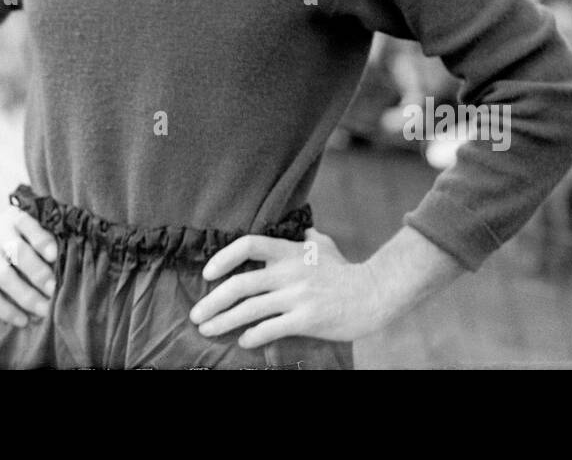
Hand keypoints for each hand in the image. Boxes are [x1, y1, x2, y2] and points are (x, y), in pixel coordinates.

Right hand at [0, 208, 59, 327]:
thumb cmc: (4, 232)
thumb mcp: (17, 223)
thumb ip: (38, 235)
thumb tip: (67, 261)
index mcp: (13, 218)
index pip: (27, 224)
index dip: (41, 240)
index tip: (55, 255)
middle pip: (17, 252)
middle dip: (38, 273)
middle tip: (55, 289)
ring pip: (4, 277)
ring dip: (26, 296)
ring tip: (44, 310)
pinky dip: (6, 310)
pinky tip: (23, 319)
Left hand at [188, 228, 375, 347]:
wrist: (374, 294)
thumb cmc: (347, 271)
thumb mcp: (325, 247)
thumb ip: (309, 238)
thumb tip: (305, 230)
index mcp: (290, 251)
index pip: (248, 244)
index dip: (224, 257)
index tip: (207, 273)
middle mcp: (289, 271)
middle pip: (240, 284)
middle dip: (213, 301)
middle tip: (196, 314)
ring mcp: (297, 296)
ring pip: (250, 309)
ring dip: (223, 321)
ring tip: (207, 330)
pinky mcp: (306, 319)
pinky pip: (271, 328)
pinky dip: (253, 336)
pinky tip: (243, 341)